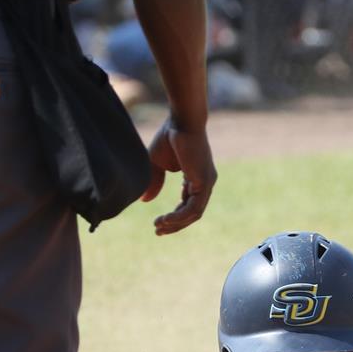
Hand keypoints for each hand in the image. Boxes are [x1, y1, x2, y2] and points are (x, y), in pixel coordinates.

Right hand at [142, 116, 215, 234]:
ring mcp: (207, 183)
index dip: (173, 217)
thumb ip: (154, 181)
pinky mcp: (205, 182)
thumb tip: (145, 201)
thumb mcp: (156, 163)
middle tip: (158, 230)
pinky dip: (179, 216)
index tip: (158, 224)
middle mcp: (204, 182)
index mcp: (196, 178)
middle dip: (174, 225)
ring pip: (194, 214)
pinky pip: (194, 207)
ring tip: (159, 226)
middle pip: (192, 213)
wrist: (181, 120)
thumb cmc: (169, 136)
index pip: (188, 205)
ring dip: (176, 223)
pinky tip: (166, 219)